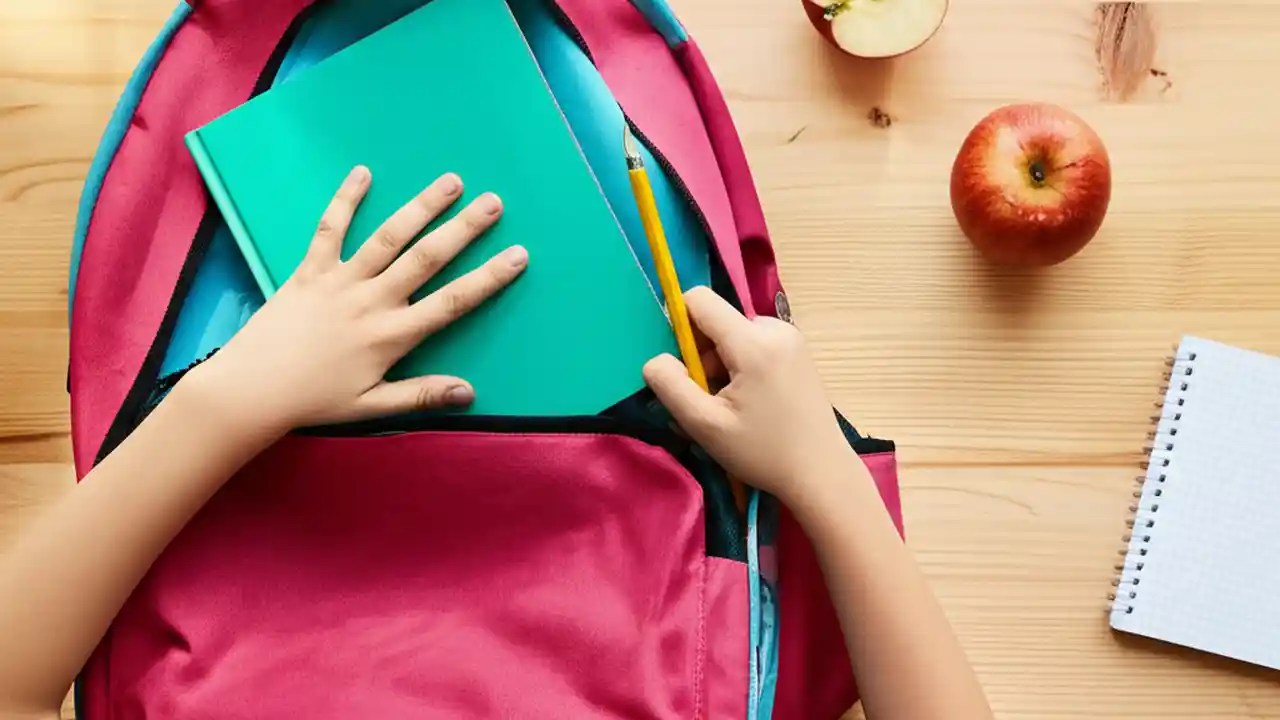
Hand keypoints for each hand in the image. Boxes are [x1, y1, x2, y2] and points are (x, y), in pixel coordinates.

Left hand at [188, 167, 527, 435]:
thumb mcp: (372, 406)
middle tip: (493, 203)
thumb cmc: (313, 401)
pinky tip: (363, 172)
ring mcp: (340, 280)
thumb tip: (469, 392)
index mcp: (391, 335)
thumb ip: (422, 396)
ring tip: (450, 181)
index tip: (518, 256)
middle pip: (426, 258)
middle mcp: (371, 301)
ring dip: (421, 206)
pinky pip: (330, 228)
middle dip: (463, 229)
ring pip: (388, 237)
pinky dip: (345, 199)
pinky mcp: (309, 270)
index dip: (488, 278)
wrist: (251, 389)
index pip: (452, 302)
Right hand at [643, 287, 857, 505]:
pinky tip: (750, 402)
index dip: (679, 325)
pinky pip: (755, 344)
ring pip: (735, 335)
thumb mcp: (705, 425)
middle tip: (708, 401)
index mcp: (753, 342)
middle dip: (703, 356)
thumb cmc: (762, 452)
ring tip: (730, 407)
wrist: (821, 473)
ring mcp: (791, 338)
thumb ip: (671, 386)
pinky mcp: (799, 351)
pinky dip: (742, 366)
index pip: (700, 299)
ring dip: (722, 365)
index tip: (682, 366)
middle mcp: (775, 329)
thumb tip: (655, 360)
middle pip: (718, 322)